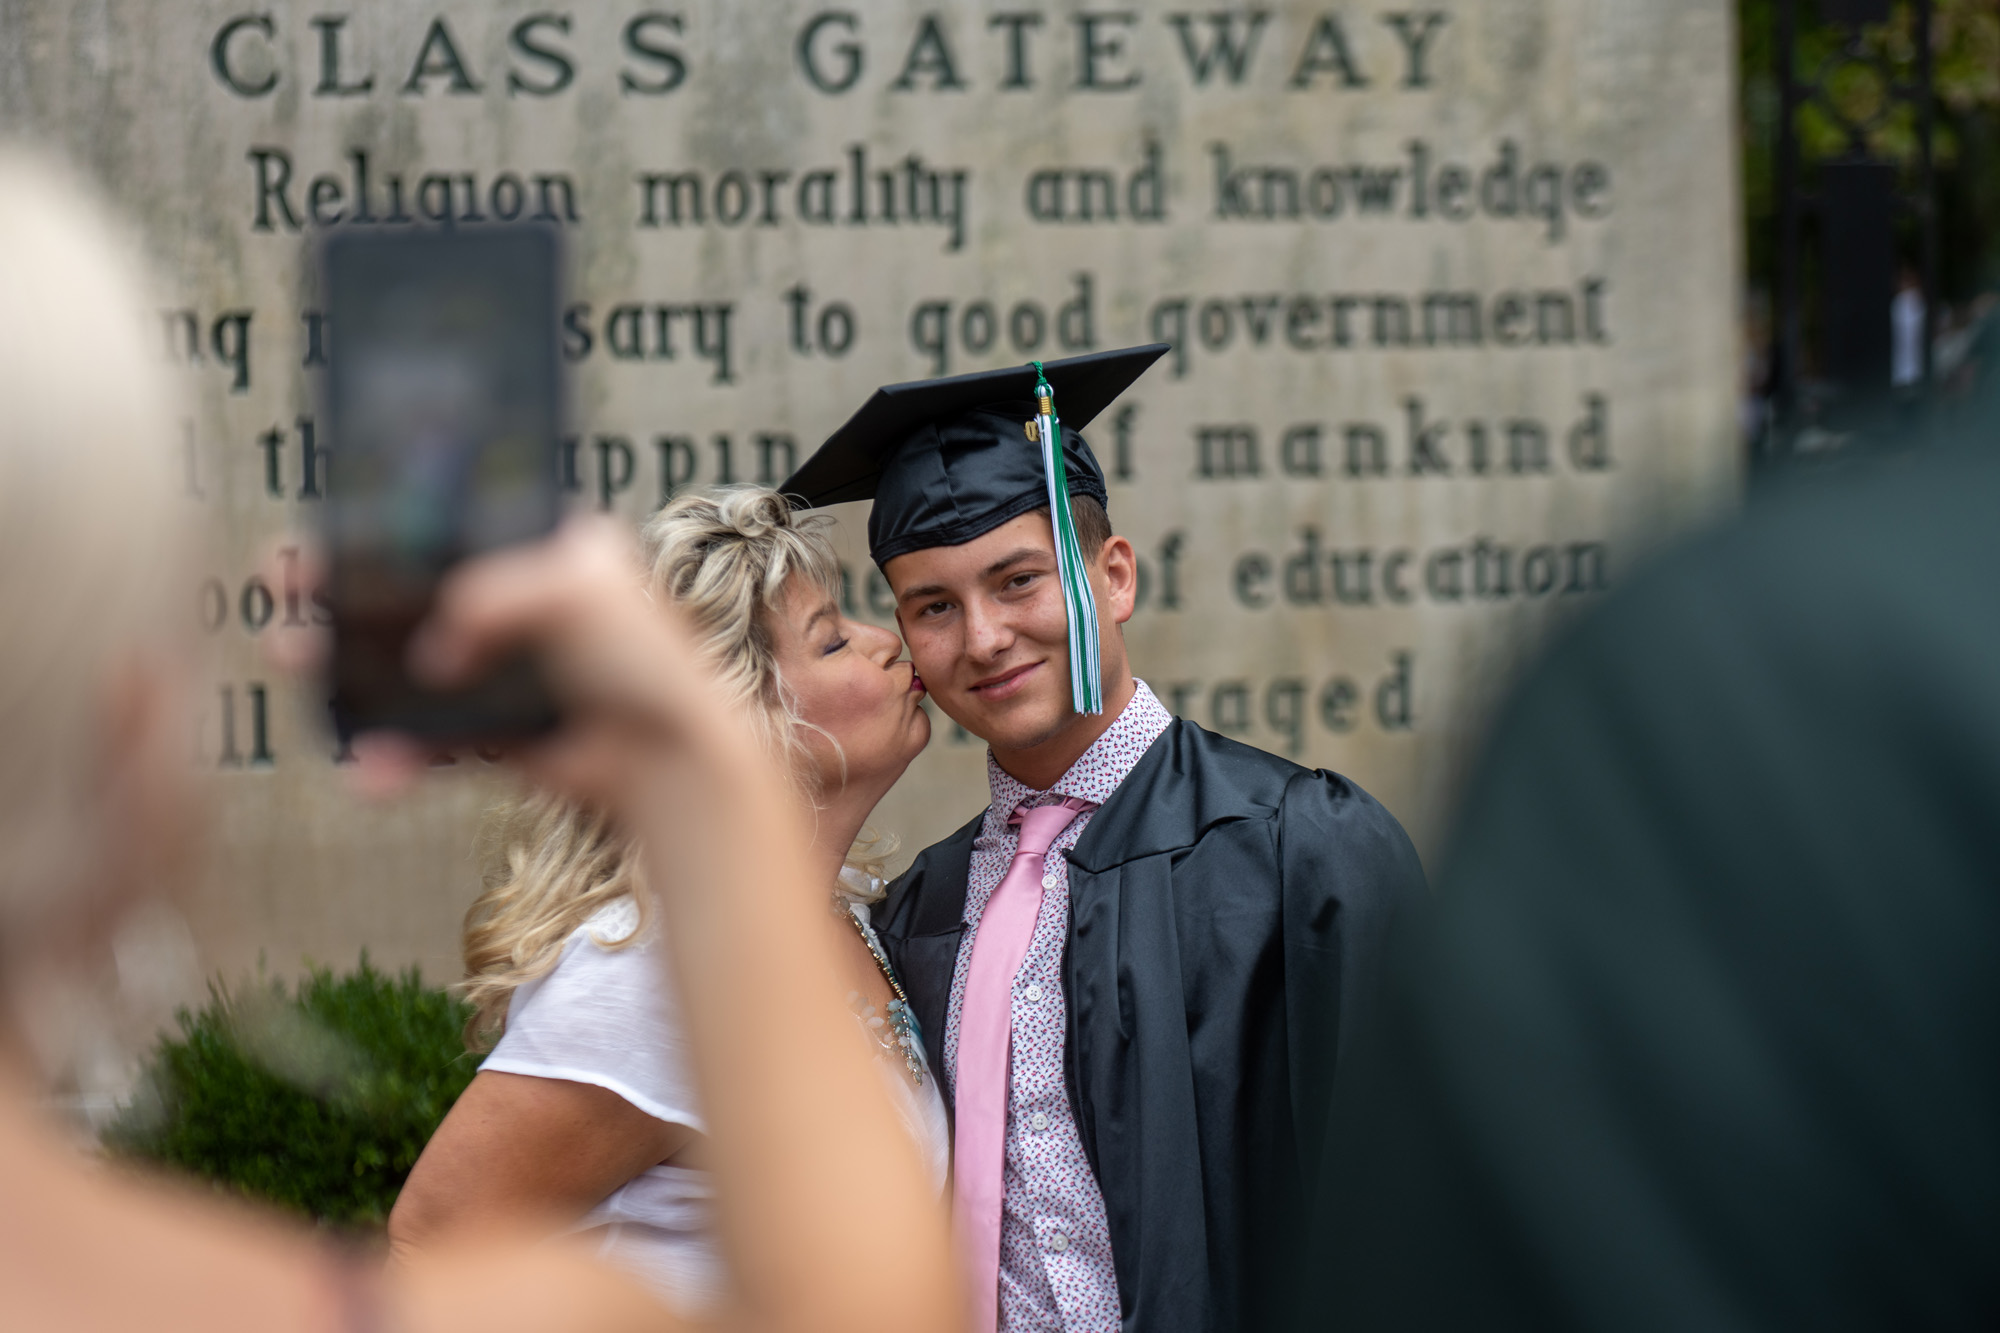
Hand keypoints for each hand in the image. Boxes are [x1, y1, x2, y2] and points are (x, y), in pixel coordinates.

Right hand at [265, 520, 767, 813]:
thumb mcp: (577, 592)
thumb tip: (437, 650)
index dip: (388, 522)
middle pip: (415, 589)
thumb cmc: (648, 662)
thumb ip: (495, 596)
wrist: (671, 759)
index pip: (456, 523)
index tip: (325, 525)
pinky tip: (369, 766)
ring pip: (407, 664)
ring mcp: (509, 668)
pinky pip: (430, 737)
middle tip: (285, 585)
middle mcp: (525, 602)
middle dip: (344, 591)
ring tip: (292, 658)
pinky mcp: (504, 731)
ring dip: (346, 667)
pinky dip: (395, 753)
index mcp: (550, 548)